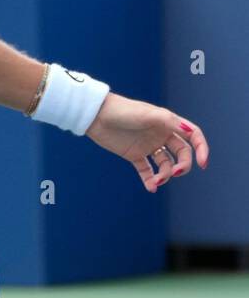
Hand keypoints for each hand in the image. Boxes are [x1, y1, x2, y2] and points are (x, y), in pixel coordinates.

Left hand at [84, 93, 209, 191]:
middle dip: (183, 166)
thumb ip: (167, 121)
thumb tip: (187, 129)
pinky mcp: (134, 155)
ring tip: (156, 182)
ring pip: (165, 165)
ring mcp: (148, 146)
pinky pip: (147, 170)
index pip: (193, 136)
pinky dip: (150, 180)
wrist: (96, 116)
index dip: (201, 149)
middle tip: (174, 173)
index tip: (203, 163)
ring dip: (165, 175)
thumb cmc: (123, 110)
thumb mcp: (147, 114)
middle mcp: (161, 135)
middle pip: (182, 154)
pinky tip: (150, 187)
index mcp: (168, 123)